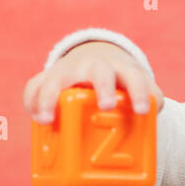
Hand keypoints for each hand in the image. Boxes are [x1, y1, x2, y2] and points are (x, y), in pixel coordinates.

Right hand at [23, 40, 163, 123]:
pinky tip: (37, 119)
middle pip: (99, 71)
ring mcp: (68, 71)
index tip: (143, 111)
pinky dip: (33, 101)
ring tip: (47, 120)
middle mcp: (94, 67)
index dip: (139, 92)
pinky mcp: (47, 79)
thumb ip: (151, 101)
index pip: (134, 77)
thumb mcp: (137, 89)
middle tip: (107, 106)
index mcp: (120, 71)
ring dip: (50, 98)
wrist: (92, 63)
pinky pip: (35, 87)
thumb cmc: (120, 85)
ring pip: (57, 79)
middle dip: (104, 87)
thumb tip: (151, 122)